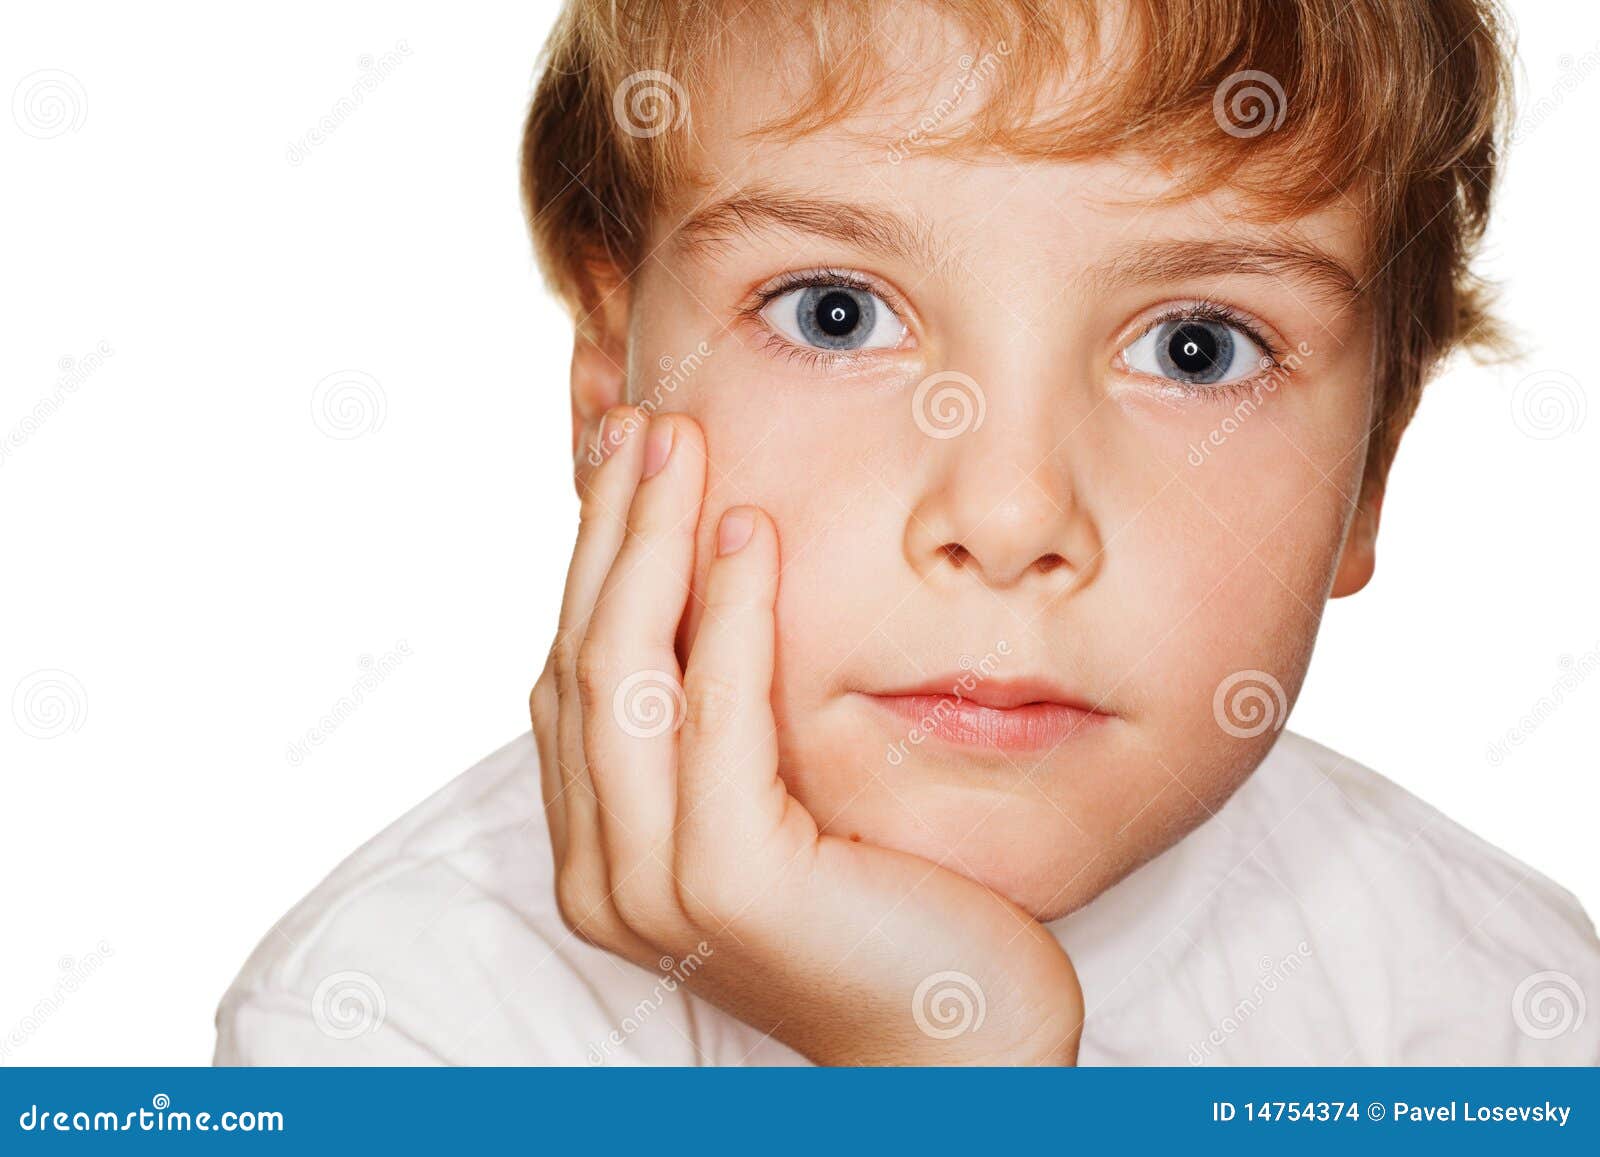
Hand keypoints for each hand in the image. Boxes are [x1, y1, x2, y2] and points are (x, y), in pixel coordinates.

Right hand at [530, 408, 1082, 1064]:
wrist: (958, 1038)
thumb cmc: (883, 909)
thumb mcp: (779, 796)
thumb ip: (724, 716)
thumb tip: (712, 574)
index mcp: (603, 847)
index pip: (576, 672)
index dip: (594, 555)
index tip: (626, 457)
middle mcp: (602, 870)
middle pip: (583, 657)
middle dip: (611, 528)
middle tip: (643, 420)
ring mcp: (652, 886)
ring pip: (622, 676)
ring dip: (651, 545)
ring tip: (679, 444)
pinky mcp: (726, 886)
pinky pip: (713, 720)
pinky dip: (725, 615)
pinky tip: (749, 532)